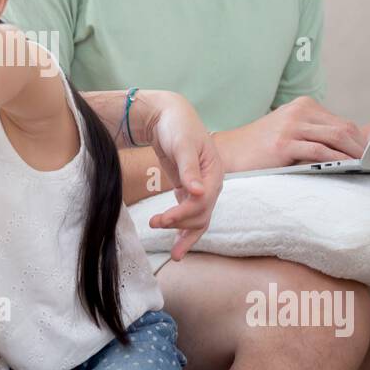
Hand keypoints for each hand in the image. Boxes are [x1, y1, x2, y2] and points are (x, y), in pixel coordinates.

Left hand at [136, 91, 224, 260]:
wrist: (168, 114)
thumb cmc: (177, 125)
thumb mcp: (182, 144)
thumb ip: (189, 168)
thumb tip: (198, 192)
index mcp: (214, 172)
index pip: (202, 202)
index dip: (183, 214)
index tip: (161, 220)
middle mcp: (210, 183)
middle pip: (201, 213)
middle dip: (180, 224)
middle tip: (154, 225)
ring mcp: (200, 187)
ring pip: (199, 218)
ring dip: (186, 234)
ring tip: (175, 255)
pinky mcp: (187, 188)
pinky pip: (189, 212)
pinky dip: (183, 226)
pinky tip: (176, 240)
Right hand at [224, 96, 369, 171]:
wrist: (229, 153)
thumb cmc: (263, 148)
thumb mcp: (292, 133)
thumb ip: (319, 135)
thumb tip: (356, 144)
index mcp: (303, 106)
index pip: (342, 123)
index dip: (361, 141)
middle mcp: (298, 111)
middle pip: (343, 128)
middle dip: (361, 148)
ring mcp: (290, 126)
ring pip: (335, 137)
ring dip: (353, 155)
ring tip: (364, 168)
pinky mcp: (283, 144)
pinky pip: (319, 151)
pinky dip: (336, 160)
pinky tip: (344, 169)